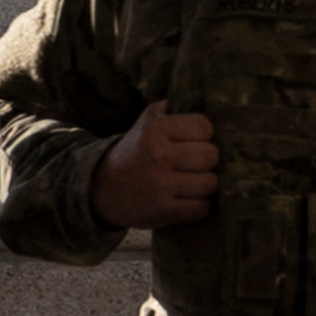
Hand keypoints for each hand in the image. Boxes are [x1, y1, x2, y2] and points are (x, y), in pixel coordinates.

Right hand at [92, 106, 221, 228]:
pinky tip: (184, 200)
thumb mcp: (148, 121)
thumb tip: (211, 106)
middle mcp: (157, 154)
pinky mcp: (162, 208)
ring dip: (204, 186)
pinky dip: (197, 207)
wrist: (103, 186)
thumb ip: (175, 110)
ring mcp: (160, 183)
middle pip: (211, 156)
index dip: (204, 136)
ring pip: (210, 183)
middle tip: (194, 165)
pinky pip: (201, 209)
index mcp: (155, 128)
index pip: (204, 126)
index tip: (194, 142)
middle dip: (207, 162)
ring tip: (190, 182)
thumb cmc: (138, 151)